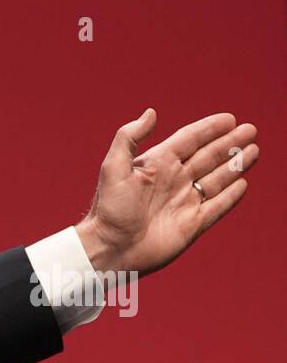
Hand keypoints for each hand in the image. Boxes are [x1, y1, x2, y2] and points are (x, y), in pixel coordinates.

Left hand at [74, 109, 257, 276]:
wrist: (109, 250)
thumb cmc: (108, 210)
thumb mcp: (113, 169)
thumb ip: (129, 138)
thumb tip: (151, 113)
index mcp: (157, 165)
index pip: (189, 140)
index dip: (209, 129)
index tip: (229, 119)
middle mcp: (172, 181)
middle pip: (208, 156)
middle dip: (230, 144)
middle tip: (250, 130)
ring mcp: (183, 203)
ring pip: (216, 179)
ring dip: (235, 165)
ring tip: (254, 151)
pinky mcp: (191, 225)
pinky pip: (217, 207)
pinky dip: (230, 195)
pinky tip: (242, 183)